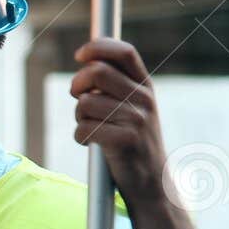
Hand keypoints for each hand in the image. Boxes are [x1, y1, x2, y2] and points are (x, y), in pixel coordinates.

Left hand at [70, 39, 168, 209]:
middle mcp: (144, 99)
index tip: (79, 55)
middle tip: (78, 99)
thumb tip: (87, 62)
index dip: (98, 47)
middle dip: (77, 85)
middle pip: (97, 72)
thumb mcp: (133, 108)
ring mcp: (136, 119)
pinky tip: (92, 144)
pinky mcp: (124, 141)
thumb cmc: (132, 141)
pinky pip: (83, 129)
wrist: (151, 181)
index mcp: (145, 86)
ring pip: (85, 103)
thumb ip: (115, 85)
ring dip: (78, 117)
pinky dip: (80, 137)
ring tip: (91, 128)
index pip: (124, 53)